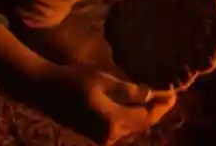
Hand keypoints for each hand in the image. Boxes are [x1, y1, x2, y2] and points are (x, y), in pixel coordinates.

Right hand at [29, 63, 176, 143]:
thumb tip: (152, 94)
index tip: (174, 94)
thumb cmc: (72, 80)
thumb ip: (129, 90)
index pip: (146, 117)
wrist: (41, 90)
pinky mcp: (92, 134)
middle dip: (154, 110)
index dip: (162, 106)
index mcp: (113, 121)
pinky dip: (128, 116)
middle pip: (140, 125)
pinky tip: (133, 104)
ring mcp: (100, 136)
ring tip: (154, 98)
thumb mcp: (103, 80)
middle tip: (168, 95)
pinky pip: (117, 127)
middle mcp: (109, 135)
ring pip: (129, 127)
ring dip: (142, 114)